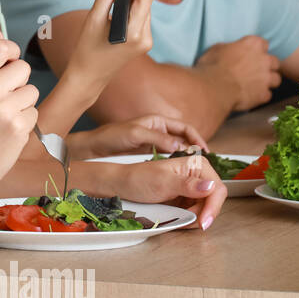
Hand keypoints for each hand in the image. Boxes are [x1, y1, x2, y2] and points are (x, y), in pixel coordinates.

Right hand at [0, 38, 39, 198]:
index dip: (11, 51)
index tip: (10, 61)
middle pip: (22, 68)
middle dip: (19, 82)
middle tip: (4, 99)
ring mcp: (2, 110)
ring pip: (31, 90)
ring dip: (23, 103)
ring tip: (4, 117)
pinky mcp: (17, 126)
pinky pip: (34, 111)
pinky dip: (25, 121)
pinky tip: (8, 131)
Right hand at [62, 0, 153, 92]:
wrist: (87, 78)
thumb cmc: (86, 51)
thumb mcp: (93, 20)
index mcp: (134, 35)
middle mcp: (145, 38)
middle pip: (143, 3)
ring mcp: (146, 42)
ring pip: (141, 9)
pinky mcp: (142, 42)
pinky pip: (138, 18)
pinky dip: (127, 7)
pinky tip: (113, 0)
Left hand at [67, 114, 208, 159]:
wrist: (92, 149)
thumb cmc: (110, 136)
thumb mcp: (135, 134)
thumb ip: (157, 138)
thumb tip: (180, 145)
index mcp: (158, 122)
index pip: (186, 128)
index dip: (198, 138)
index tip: (206, 152)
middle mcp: (159, 132)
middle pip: (185, 141)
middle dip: (195, 152)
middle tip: (203, 166)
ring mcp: (154, 145)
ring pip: (177, 152)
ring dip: (186, 161)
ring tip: (193, 173)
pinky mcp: (149, 156)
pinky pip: (167, 161)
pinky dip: (174, 167)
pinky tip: (177, 175)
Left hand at [111, 153, 226, 230]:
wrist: (121, 185)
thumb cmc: (137, 179)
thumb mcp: (162, 182)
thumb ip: (187, 185)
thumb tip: (211, 186)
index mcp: (196, 164)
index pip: (218, 188)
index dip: (213, 206)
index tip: (203, 221)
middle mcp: (197, 174)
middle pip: (214, 200)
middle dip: (204, 214)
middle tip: (191, 224)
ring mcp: (191, 186)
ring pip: (206, 207)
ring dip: (197, 218)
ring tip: (182, 221)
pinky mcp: (185, 196)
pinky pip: (196, 211)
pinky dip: (190, 218)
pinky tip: (180, 220)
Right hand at [195, 35, 281, 110]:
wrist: (212, 88)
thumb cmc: (211, 67)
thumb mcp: (216, 49)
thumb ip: (230, 48)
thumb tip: (230, 51)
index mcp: (253, 45)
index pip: (263, 43)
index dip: (256, 50)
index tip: (249, 55)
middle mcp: (264, 60)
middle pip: (274, 62)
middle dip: (267, 66)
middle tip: (254, 71)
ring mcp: (266, 78)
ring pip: (276, 79)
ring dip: (267, 82)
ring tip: (254, 86)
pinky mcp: (263, 94)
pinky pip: (267, 95)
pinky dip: (260, 96)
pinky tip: (249, 97)